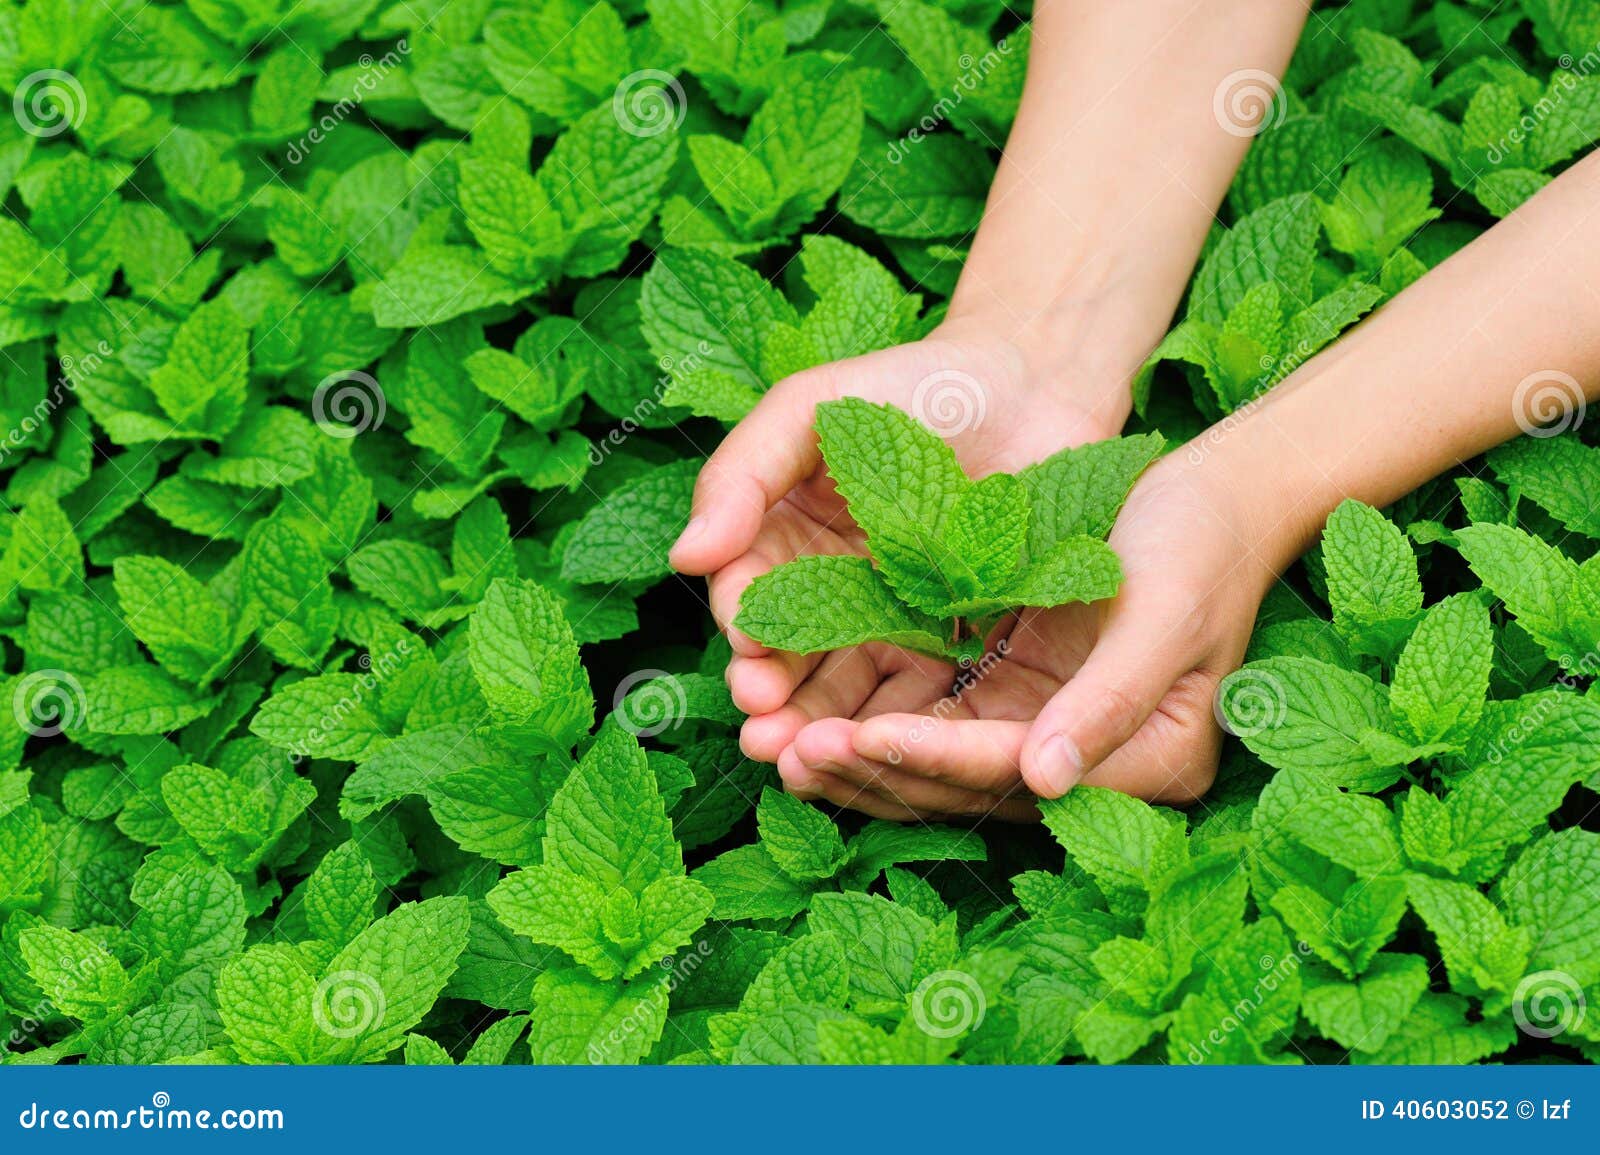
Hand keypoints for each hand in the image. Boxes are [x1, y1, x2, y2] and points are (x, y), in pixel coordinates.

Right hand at [668, 318, 1131, 811]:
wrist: (1037, 384)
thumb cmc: (916, 385)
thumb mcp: (812, 407)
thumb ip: (742, 473)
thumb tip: (683, 556)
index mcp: (785, 539)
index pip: (750, 598)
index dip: (746, 636)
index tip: (750, 668)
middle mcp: (831, 589)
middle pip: (791, 659)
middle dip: (774, 701)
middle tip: (767, 734)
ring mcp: (895, 622)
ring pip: (846, 689)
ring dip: (820, 728)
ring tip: (809, 759)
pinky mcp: (958, 643)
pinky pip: (922, 693)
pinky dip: (898, 726)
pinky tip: (886, 751)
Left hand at [763, 451, 1277, 819]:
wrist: (1217, 500)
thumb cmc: (1201, 544)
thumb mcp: (1163, 613)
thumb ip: (1110, 700)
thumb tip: (1044, 780)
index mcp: (1149, 760)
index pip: (1015, 770)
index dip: (933, 757)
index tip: (855, 734)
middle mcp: (1093, 765)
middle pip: (967, 785)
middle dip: (875, 770)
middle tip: (784, 748)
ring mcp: (1052, 735)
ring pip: (941, 767)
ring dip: (861, 758)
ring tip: (775, 741)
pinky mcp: (1020, 701)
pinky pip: (937, 726)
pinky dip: (877, 724)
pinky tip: (812, 712)